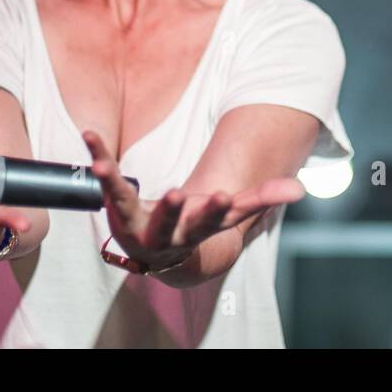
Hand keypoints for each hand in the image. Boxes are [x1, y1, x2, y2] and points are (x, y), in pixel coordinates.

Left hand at [83, 130, 306, 271]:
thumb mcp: (231, 212)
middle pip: (169, 224)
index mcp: (199, 230)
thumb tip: (301, 190)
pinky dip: (99, 157)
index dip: (218, 210)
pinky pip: (106, 183)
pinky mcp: (117, 208)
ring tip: (104, 166)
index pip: (212, 222)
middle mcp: (166, 234)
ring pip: (125, 207)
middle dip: (173, 211)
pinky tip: (90, 135)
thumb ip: (264, 198)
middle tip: (177, 195)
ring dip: (116, 186)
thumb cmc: (200, 226)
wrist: (161, 255)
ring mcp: (137, 225)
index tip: (223, 197)